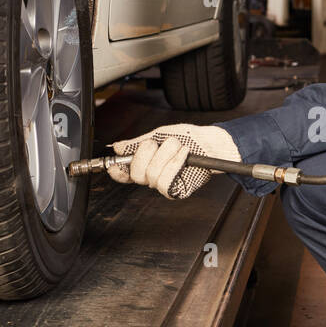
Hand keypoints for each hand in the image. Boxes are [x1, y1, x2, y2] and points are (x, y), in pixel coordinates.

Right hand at [108, 124, 240, 198]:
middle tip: (158, 143)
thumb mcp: (160, 135)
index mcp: (146, 163)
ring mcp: (166, 184)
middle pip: (137, 174)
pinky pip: (166, 182)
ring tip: (178, 146)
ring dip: (166, 154)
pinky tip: (183, 155)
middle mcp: (154, 176)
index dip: (118, 172)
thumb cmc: (189, 138)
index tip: (114, 165)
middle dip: (146, 153)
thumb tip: (118, 147)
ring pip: (152, 175)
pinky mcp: (179, 190)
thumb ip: (138, 143)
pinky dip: (175, 164)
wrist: (211, 142)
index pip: (125, 173)